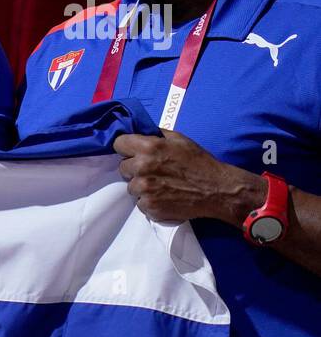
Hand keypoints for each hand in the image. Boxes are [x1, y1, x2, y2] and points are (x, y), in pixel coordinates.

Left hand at [114, 131, 265, 224]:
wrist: (217, 190)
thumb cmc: (199, 162)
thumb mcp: (180, 140)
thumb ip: (156, 134)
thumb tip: (139, 130)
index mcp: (149, 148)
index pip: (119, 144)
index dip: (126, 148)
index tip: (133, 152)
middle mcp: (142, 167)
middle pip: (123, 167)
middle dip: (135, 168)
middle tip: (154, 171)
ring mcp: (144, 189)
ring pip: (131, 187)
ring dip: (142, 186)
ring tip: (162, 185)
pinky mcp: (149, 206)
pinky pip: (140, 203)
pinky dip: (150, 202)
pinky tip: (165, 197)